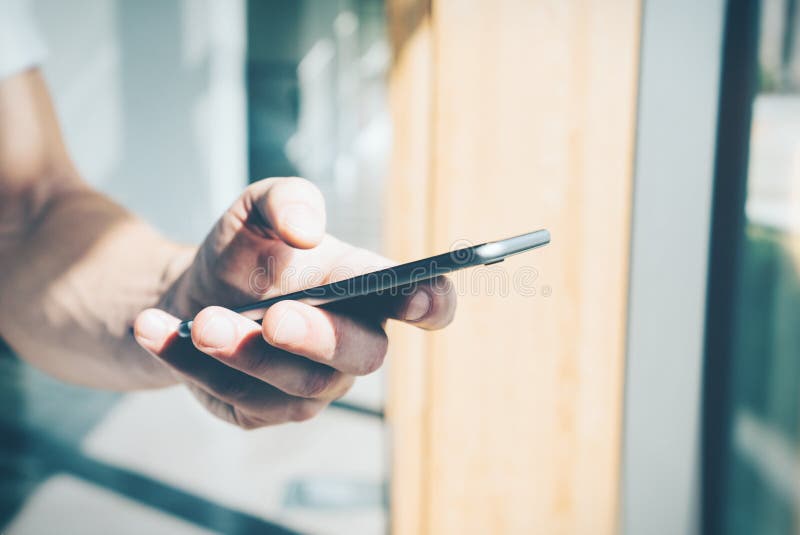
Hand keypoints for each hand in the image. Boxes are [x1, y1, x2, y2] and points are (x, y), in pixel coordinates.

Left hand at [133, 177, 455, 428]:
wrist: (191, 295)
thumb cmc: (242, 253)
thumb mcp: (254, 209)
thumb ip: (285, 200)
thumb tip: (307, 230)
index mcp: (365, 290)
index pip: (425, 302)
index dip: (432, 304)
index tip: (414, 300)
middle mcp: (350, 343)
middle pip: (363, 356)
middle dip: (319, 337)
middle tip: (275, 317)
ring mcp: (311, 385)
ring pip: (296, 386)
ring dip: (245, 352)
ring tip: (200, 321)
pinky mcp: (264, 410)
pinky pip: (238, 398)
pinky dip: (193, 364)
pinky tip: (157, 329)